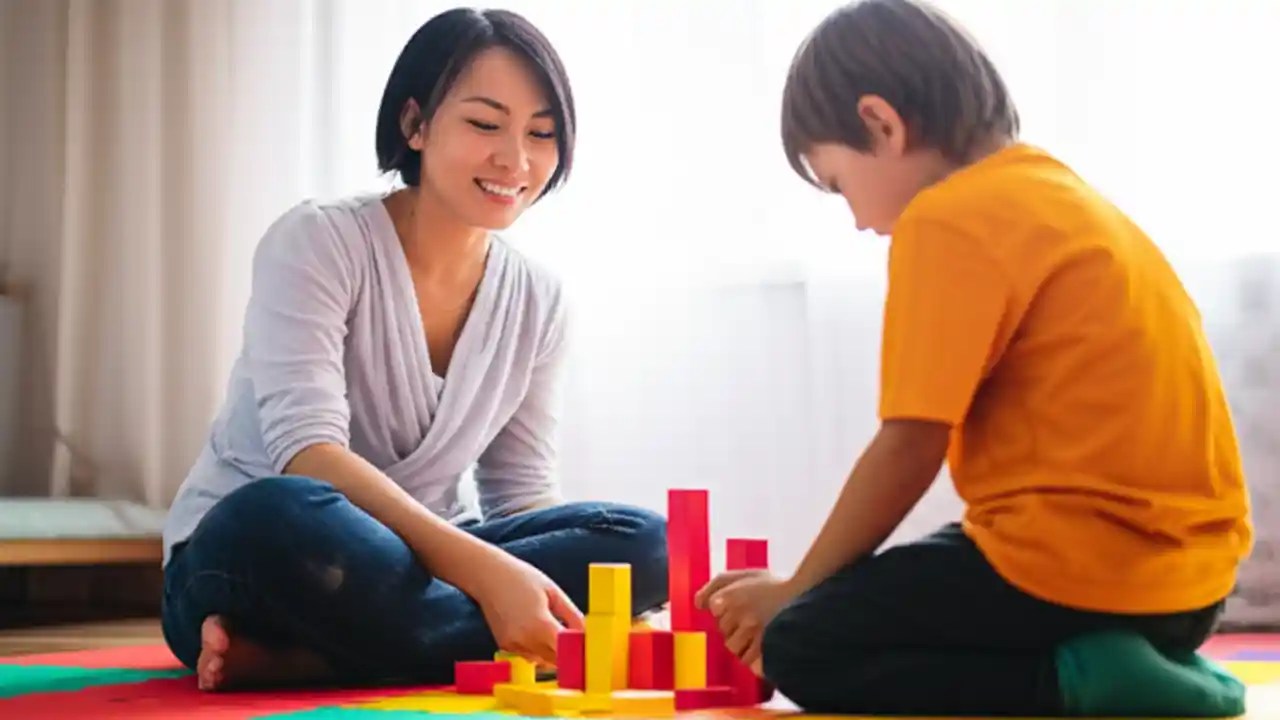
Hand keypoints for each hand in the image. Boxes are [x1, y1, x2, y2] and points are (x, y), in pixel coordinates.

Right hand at [472, 550, 584, 666]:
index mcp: (540, 625)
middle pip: (555, 660)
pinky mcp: (505, 646)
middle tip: (574, 638)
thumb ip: (573, 616)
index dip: (578, 649)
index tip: (585, 643)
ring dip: (551, 652)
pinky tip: (535, 629)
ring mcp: (513, 645)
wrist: (488, 575)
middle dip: (567, 653)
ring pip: (542, 660)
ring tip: (552, 628)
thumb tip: (587, 633)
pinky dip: (536, 648)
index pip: (566, 651)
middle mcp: (525, 640)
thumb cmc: (522, 578)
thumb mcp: (554, 593)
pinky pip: (528, 655)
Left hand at [694, 570, 796, 668]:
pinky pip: (749, 663)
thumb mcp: (746, 576)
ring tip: (760, 632)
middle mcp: (741, 613)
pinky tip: (764, 646)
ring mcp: (754, 634)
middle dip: (735, 626)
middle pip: (723, 630)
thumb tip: (698, 604)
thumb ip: (717, 584)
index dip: (726, 607)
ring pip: (734, 648)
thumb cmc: (775, 587)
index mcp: (734, 594)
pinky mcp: (765, 652)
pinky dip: (756, 658)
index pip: (714, 607)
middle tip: (754, 617)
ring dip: (744, 643)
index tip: (740, 603)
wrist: (809, 596)